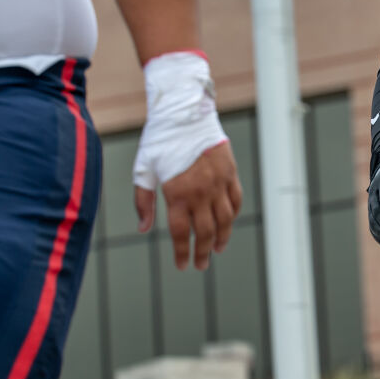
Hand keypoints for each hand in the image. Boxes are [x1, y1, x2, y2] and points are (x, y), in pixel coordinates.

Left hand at [135, 140, 242, 270]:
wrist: (184, 112)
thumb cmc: (159, 140)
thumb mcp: (144, 170)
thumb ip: (143, 201)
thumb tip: (143, 229)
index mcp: (177, 193)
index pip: (182, 233)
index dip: (182, 253)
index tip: (182, 266)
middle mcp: (200, 191)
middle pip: (205, 232)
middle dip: (203, 252)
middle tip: (201, 265)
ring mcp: (218, 182)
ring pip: (225, 219)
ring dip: (222, 238)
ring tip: (218, 249)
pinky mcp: (230, 172)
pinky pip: (235, 200)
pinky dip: (232, 214)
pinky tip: (227, 223)